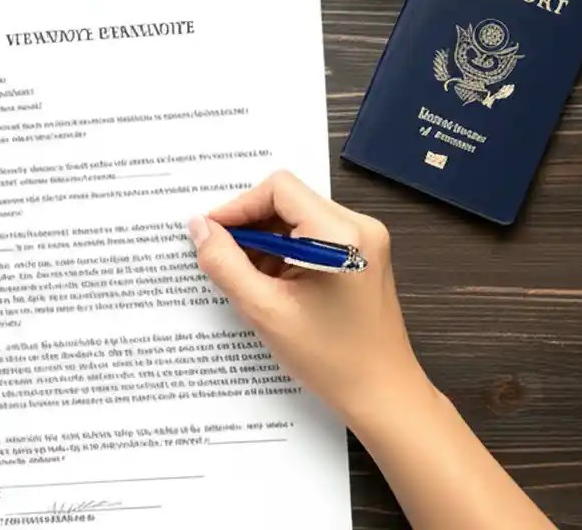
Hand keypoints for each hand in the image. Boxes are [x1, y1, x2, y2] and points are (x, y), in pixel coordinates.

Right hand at [187, 171, 434, 427]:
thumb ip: (225, 264)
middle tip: (223, 258)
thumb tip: (200, 229)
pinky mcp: (362, 254)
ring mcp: (365, 239)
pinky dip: (285, 252)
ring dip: (266, 241)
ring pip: (297, 218)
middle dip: (250, 227)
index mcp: (341, 235)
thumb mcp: (266, 311)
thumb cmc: (333, 359)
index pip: (278, 189)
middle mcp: (359, 227)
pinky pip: (312, 235)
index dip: (238, 207)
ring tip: (250, 279)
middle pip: (288, 200)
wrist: (382, 393)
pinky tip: (272, 284)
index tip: (211, 233)